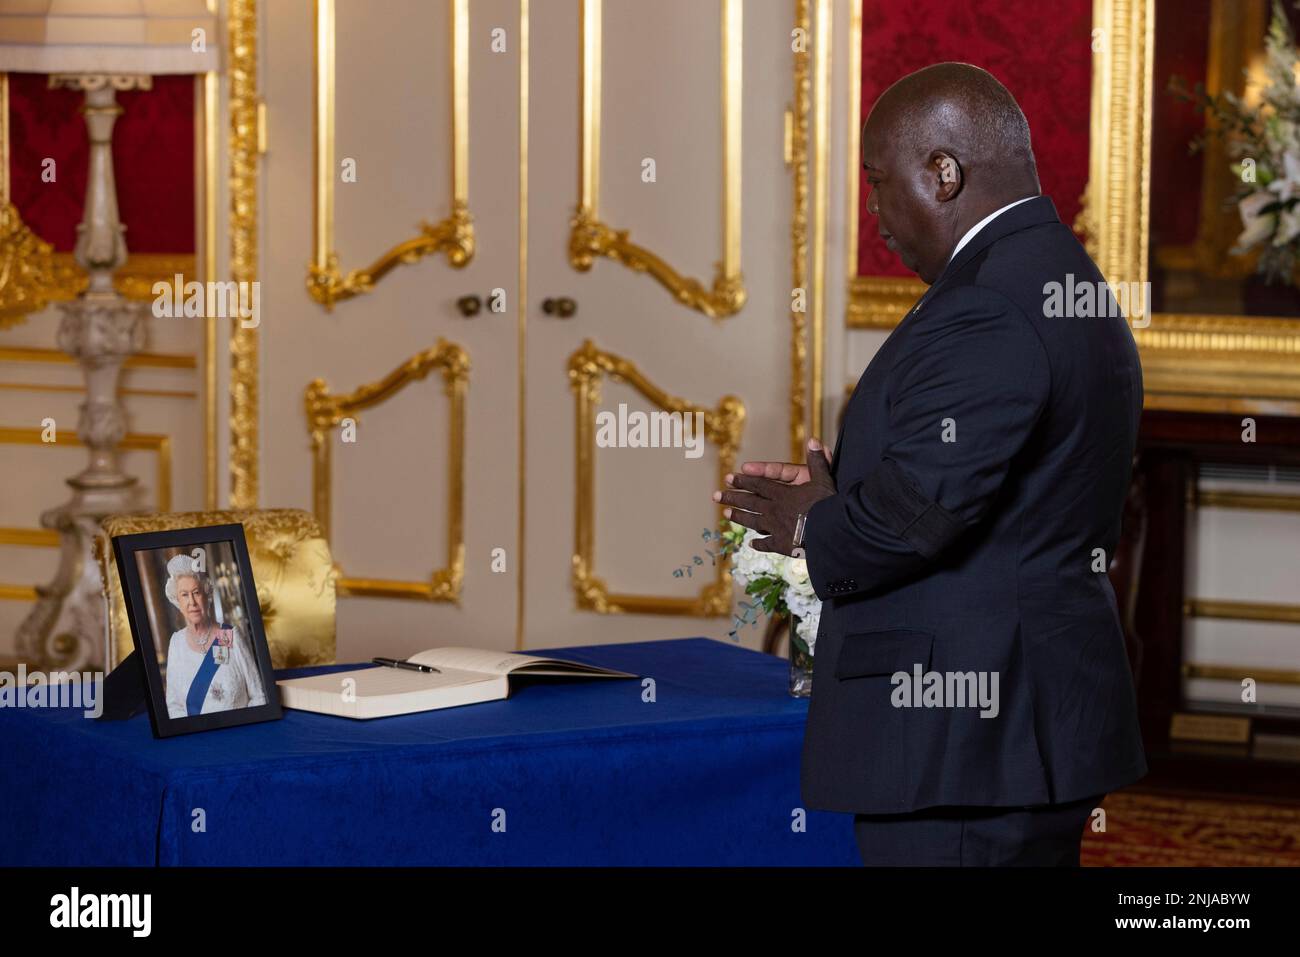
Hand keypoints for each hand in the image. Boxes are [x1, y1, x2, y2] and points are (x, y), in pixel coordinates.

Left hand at [713, 439, 835, 555]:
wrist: (830, 532)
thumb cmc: (828, 505)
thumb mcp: (824, 479)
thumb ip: (817, 460)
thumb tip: (813, 439)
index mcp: (782, 493)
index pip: (758, 484)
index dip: (743, 480)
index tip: (729, 478)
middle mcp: (774, 509)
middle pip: (749, 502)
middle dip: (732, 497)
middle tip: (715, 496)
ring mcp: (776, 528)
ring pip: (753, 521)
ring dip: (739, 517)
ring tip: (727, 514)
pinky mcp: (781, 544)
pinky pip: (767, 543)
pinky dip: (759, 543)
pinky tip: (751, 544)